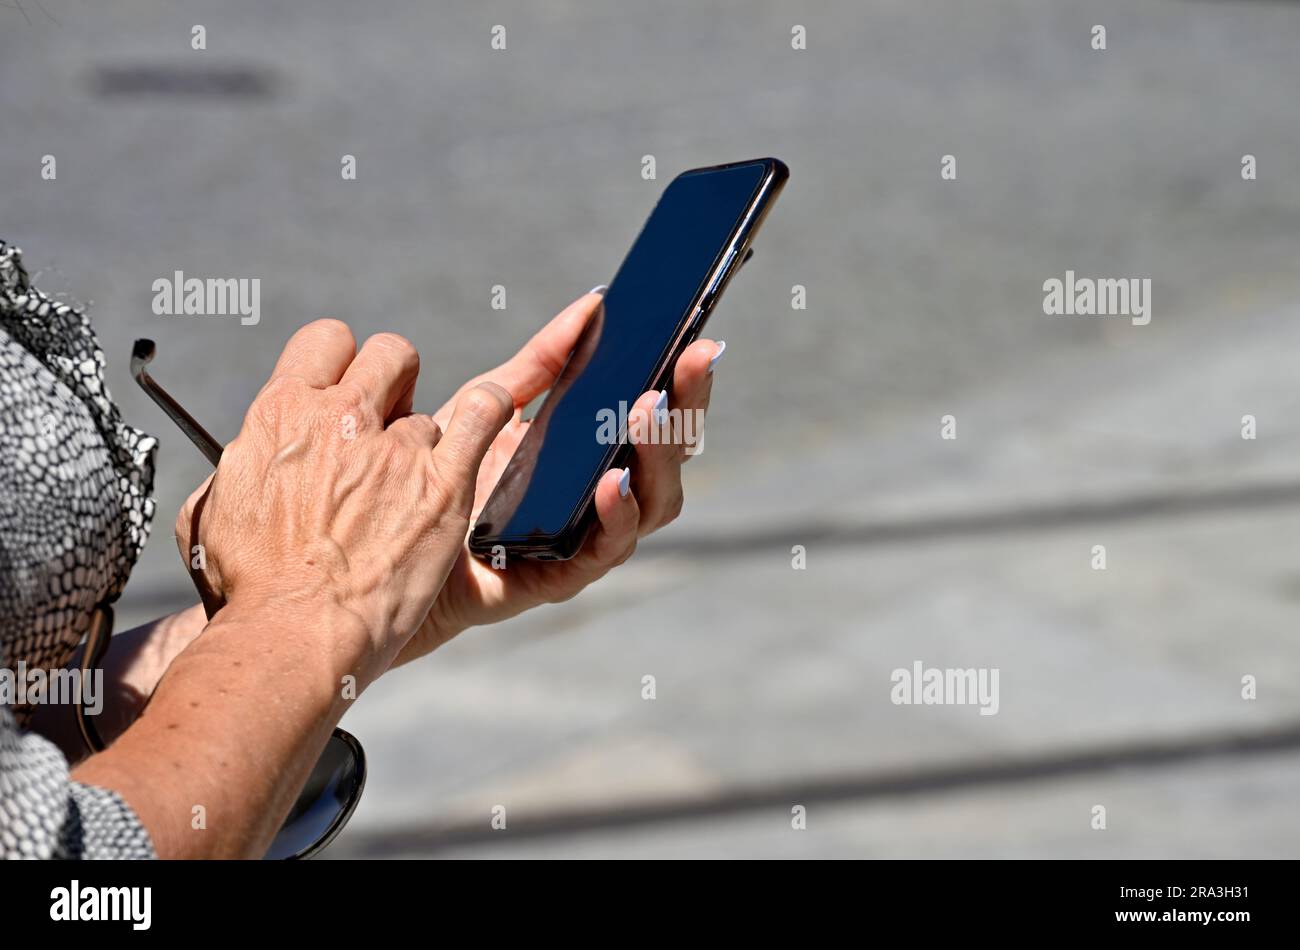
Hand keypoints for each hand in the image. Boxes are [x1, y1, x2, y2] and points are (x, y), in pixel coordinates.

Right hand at [175, 321, 512, 686]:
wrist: (292, 630)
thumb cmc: (246, 586)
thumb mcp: (212, 511)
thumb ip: (241, 466)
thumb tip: (252, 452)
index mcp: (281, 413)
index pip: (326, 341)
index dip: (342, 362)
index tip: (346, 388)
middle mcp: (341, 418)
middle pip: (389, 355)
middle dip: (393, 381)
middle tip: (390, 425)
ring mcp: (397, 449)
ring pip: (429, 410)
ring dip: (426, 441)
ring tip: (416, 484)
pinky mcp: (444, 483)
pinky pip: (484, 414)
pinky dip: (491, 413)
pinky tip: (492, 422)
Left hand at [395, 291, 724, 662]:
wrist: (399, 542)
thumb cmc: (452, 471)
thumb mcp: (494, 400)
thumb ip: (544, 358)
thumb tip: (594, 303)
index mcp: (602, 451)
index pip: (663, 415)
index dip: (688, 383)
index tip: (700, 343)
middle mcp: (610, 494)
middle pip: (671, 456)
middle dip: (685, 408)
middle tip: (688, 364)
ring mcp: (592, 536)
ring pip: (654, 503)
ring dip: (656, 457)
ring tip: (644, 416)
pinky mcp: (563, 575)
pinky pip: (605, 549)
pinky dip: (616, 514)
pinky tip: (611, 482)